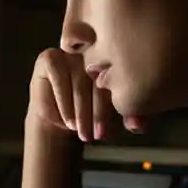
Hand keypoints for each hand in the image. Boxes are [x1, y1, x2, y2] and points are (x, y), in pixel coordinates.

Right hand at [28, 48, 146, 143]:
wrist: (59, 119)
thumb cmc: (91, 114)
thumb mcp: (115, 116)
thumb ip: (129, 118)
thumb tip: (137, 125)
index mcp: (117, 58)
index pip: (122, 81)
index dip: (121, 107)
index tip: (119, 131)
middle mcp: (96, 50)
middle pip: (100, 81)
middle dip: (100, 113)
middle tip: (99, 136)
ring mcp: (72, 52)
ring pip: (80, 81)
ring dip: (82, 111)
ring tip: (84, 133)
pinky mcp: (50, 57)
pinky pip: (59, 77)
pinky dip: (64, 102)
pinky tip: (69, 122)